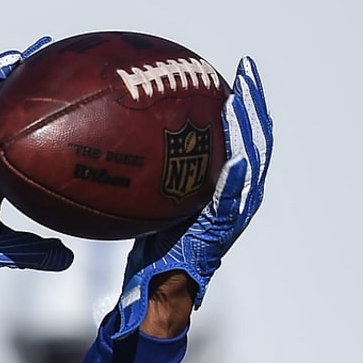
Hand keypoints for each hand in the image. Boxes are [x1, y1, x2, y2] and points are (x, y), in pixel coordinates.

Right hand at [0, 38, 72, 270]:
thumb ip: (29, 251)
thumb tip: (68, 259)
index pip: (31, 151)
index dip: (55, 137)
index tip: (85, 127)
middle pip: (19, 118)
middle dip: (42, 96)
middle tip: (73, 76)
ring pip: (0, 101)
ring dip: (22, 75)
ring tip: (47, 50)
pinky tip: (15, 60)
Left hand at [115, 57, 271, 338]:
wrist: (156, 293)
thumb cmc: (148, 252)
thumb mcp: (148, 204)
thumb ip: (146, 176)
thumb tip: (109, 140)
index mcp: (219, 188)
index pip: (236, 136)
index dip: (240, 105)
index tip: (231, 72)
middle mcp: (232, 196)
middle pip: (252, 140)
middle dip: (252, 104)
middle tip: (247, 69)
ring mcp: (230, 213)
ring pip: (251, 162)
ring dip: (251, 128)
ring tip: (246, 96)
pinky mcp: (221, 231)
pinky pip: (231, 197)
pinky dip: (236, 173)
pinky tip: (233, 151)